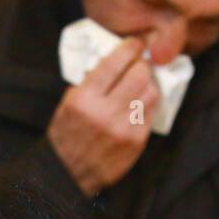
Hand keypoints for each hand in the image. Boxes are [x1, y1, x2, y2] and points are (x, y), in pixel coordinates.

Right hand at [47, 37, 159, 195]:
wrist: (68, 174)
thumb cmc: (66, 136)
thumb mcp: (68, 104)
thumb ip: (90, 83)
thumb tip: (115, 62)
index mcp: (84, 100)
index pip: (114, 63)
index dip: (130, 48)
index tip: (135, 44)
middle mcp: (105, 113)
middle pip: (139, 75)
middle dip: (142, 65)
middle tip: (141, 63)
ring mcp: (124, 129)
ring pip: (151, 92)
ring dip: (149, 83)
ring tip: (142, 82)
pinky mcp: (136, 142)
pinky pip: (151, 113)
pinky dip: (149, 103)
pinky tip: (142, 101)